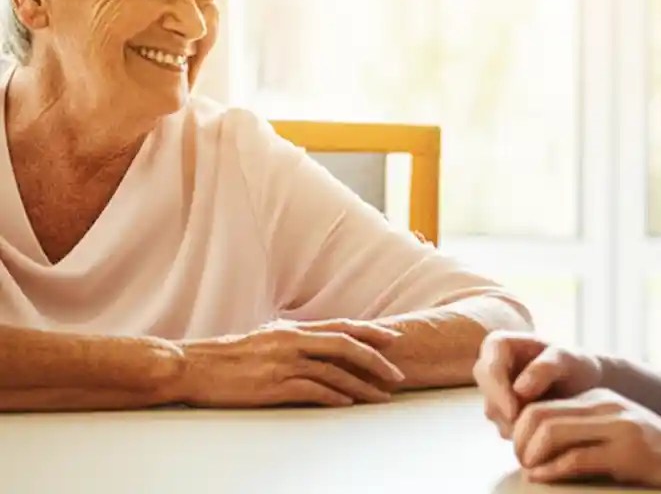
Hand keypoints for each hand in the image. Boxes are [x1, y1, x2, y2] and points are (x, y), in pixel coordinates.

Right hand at [167, 320, 405, 407]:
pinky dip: (334, 396)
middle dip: (376, 361)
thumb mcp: (267, 338)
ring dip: (362, 385)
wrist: (192, 366)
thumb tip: (320, 343)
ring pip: (334, 371)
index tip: (394, 340)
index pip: (342, 327)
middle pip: (346, 346)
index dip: (371, 333)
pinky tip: (348, 404)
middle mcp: (292, 341)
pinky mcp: (273, 385)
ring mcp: (283, 362)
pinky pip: (312, 390)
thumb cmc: (229, 356)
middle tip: (398, 375)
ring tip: (380, 397)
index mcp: (292, 328)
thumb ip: (295, 339)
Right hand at [473, 332, 602, 438]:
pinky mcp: (502, 415)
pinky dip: (523, 431)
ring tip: (549, 415)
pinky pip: (504, 429)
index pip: (488, 370)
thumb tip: (519, 390)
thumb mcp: (567, 359)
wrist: (585, 385)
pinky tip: (545, 423)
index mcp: (499, 345)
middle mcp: (491, 368)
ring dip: (517, 422)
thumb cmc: (575, 365)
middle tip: (534, 422)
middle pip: (488, 396)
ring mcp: (494, 393)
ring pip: (496, 416)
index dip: (498, 392)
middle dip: (509, 411)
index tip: (514, 413)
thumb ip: (544, 368)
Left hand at [512, 388, 660, 492]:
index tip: (521, 454)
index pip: (540, 404)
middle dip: (519, 442)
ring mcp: (617, 427)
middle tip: (522, 464)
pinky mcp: (627, 452)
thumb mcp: (613, 434)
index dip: (520, 431)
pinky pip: (574, 458)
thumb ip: (581, 432)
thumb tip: (533, 446)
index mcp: (599, 399)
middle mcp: (605, 406)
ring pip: (550, 431)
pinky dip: (551, 471)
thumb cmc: (651, 458)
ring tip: (532, 472)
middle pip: (538, 414)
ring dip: (531, 456)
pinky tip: (544, 479)